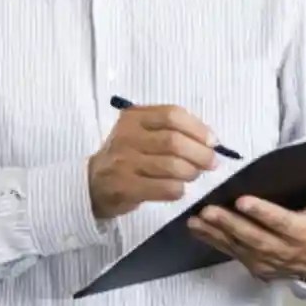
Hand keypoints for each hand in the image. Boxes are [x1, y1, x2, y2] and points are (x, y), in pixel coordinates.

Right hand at [88, 104, 218, 219]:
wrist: (92, 183)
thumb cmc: (127, 155)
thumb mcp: (141, 133)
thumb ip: (171, 131)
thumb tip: (210, 141)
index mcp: (134, 117)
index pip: (172, 115)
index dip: (198, 128)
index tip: (213, 141)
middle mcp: (127, 136)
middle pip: (174, 142)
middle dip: (200, 153)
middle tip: (211, 163)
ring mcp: (124, 162)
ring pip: (171, 166)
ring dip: (191, 172)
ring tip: (194, 175)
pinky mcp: (125, 187)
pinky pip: (164, 188)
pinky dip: (179, 189)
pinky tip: (179, 189)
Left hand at [188, 158, 305, 284]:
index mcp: (305, 232)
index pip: (281, 222)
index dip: (262, 213)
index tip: (242, 200)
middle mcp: (285, 250)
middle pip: (254, 237)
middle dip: (229, 224)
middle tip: (208, 209)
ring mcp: (268, 261)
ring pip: (239, 247)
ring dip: (216, 233)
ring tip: (195, 219)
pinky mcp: (256, 266)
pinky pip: (232, 254)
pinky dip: (213, 242)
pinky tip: (197, 229)